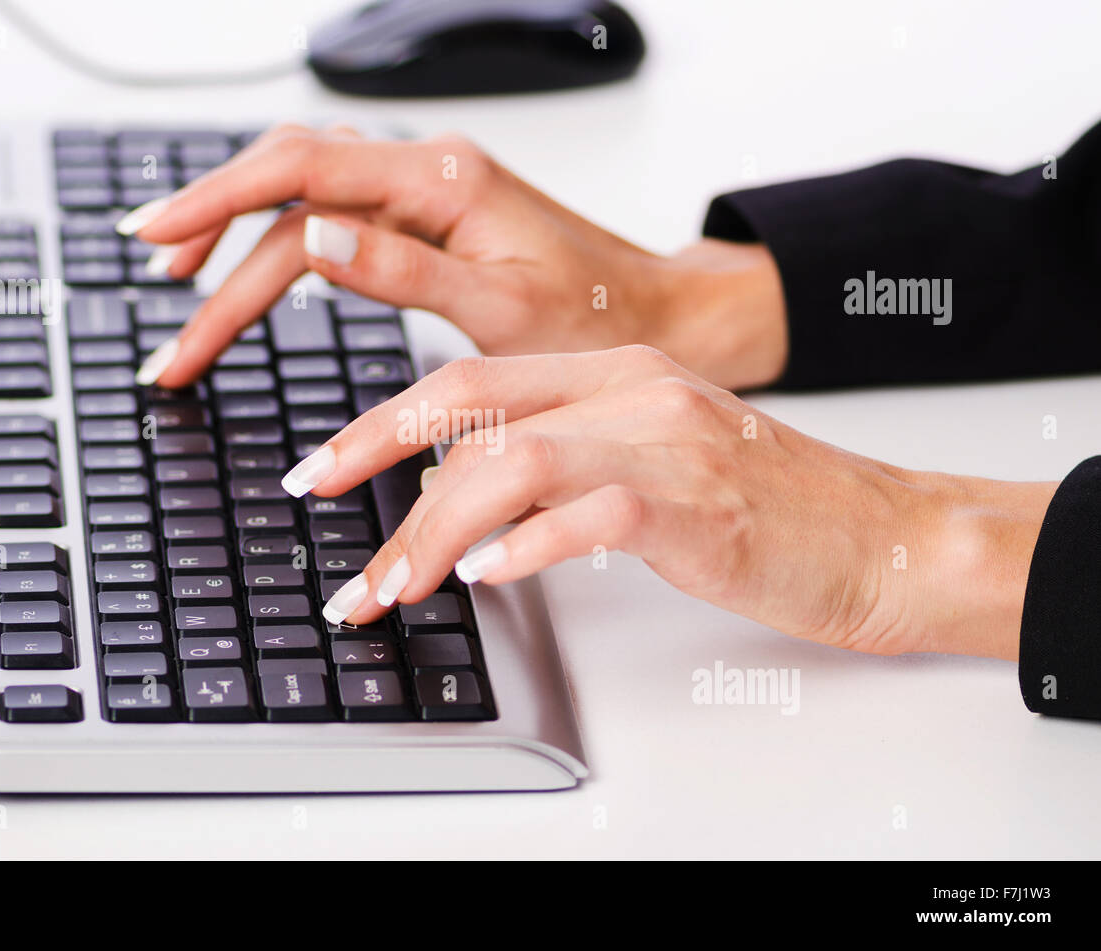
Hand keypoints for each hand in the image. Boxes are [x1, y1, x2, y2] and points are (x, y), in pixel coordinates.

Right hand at [120, 125, 788, 390]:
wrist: (648, 313)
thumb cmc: (593, 318)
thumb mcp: (501, 308)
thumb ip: (406, 271)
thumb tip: (314, 237)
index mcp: (441, 180)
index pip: (301, 173)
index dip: (217, 203)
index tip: (157, 240)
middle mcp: (423, 169)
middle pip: (286, 177)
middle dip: (210, 232)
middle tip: (159, 294)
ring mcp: (420, 188)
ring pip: (301, 188)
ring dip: (234, 231)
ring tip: (181, 281)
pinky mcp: (422, 214)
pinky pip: (331, 207)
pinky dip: (276, 233)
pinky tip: (250, 262)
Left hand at [287, 346, 1055, 659]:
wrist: (879, 536)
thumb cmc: (762, 507)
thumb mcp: (645, 459)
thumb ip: (555, 462)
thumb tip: (457, 501)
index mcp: (610, 370)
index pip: (467, 380)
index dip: (379, 425)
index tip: (323, 471)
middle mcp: (628, 388)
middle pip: (469, 409)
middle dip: (376, 472)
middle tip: (334, 545)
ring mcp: (662, 438)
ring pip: (512, 459)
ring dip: (433, 529)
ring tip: (391, 588)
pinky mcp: (695, 502)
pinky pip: (590, 511)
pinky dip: (527, 544)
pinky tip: (486, 575)